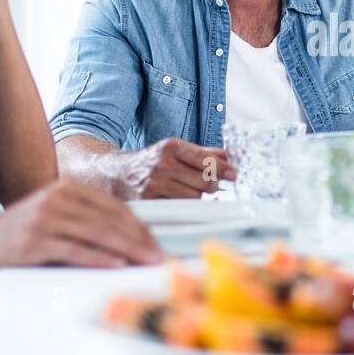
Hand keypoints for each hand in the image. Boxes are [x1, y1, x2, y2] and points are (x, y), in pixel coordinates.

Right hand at [0, 178, 162, 275]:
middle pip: (110, 220)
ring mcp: (46, 218)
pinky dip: (99, 258)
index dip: (139, 226)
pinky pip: (75, 250)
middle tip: (159, 257)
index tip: (156, 243)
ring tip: (146, 262)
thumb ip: (85, 221)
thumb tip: (128, 240)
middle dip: (140, 240)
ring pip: (98, 233)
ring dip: (128, 250)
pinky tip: (117, 265)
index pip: (114, 207)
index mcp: (66, 188)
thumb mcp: (54, 216)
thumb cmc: (19, 236)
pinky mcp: (35, 241)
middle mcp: (57, 198)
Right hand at [121, 138, 235, 198]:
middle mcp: (162, 164)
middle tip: (211, 183)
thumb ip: (206, 153)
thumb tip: (236, 155)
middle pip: (204, 180)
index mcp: (171, 147)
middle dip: (213, 183)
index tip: (234, 174)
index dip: (223, 167)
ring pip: (194, 197)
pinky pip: (180, 208)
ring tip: (190, 190)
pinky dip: (185, 205)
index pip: (204, 158)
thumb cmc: (152, 162)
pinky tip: (179, 198)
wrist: (117, 174)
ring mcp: (154, 184)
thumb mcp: (176, 150)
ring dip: (198, 196)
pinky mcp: (149, 202)